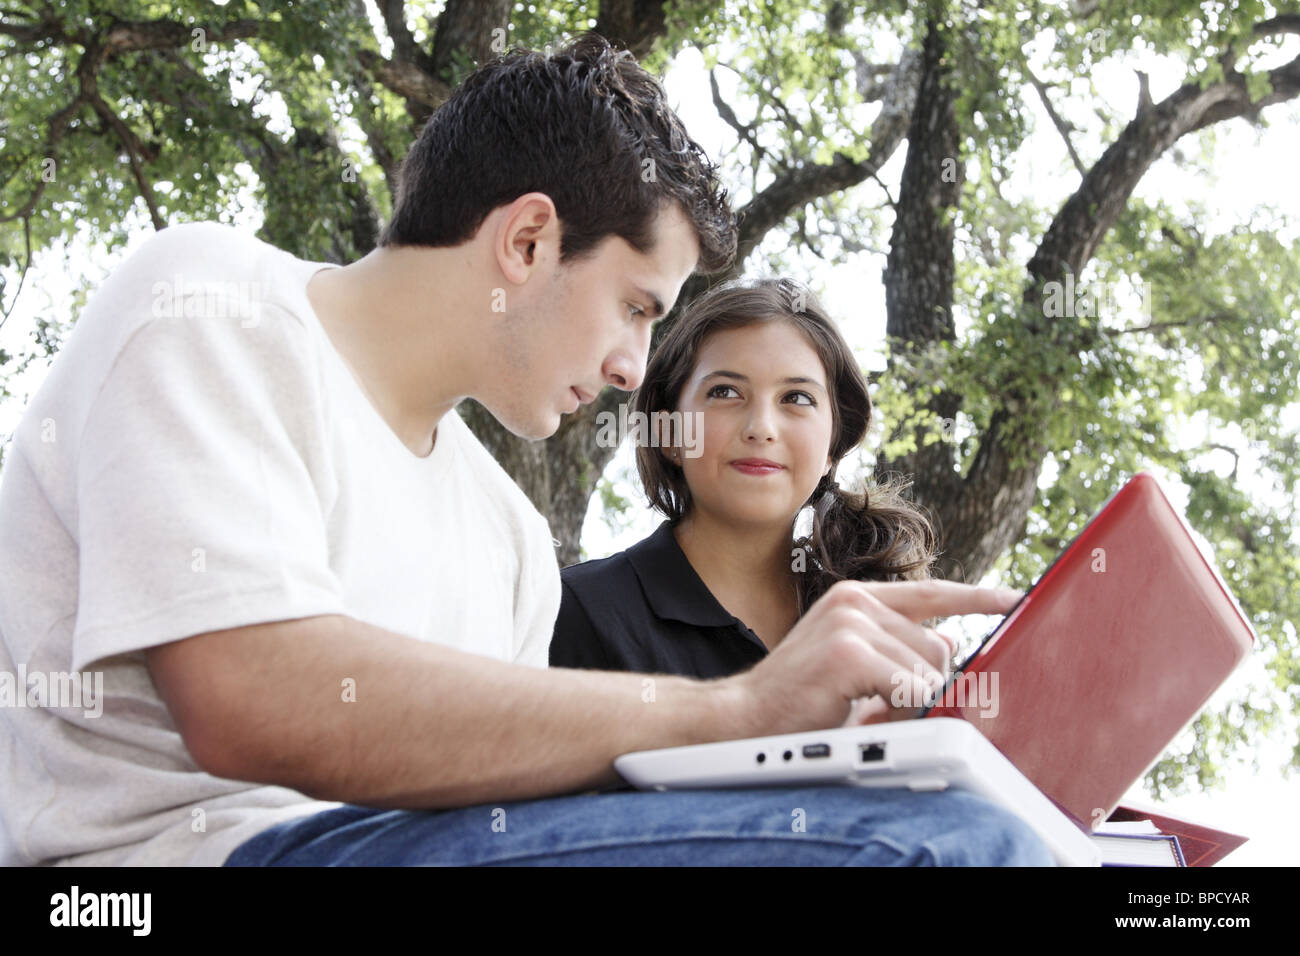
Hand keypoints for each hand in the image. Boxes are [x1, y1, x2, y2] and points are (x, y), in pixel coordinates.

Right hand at [726, 579, 1020, 735]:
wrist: (743, 719)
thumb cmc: (797, 699)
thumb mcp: (854, 666)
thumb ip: (898, 650)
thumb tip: (948, 642)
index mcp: (856, 598)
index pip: (933, 592)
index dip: (979, 597)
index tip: (1016, 600)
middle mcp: (855, 601)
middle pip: (937, 648)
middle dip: (921, 688)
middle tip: (877, 709)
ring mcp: (851, 622)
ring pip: (927, 672)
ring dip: (905, 706)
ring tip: (861, 712)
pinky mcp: (849, 653)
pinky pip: (909, 690)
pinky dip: (895, 714)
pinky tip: (859, 714)